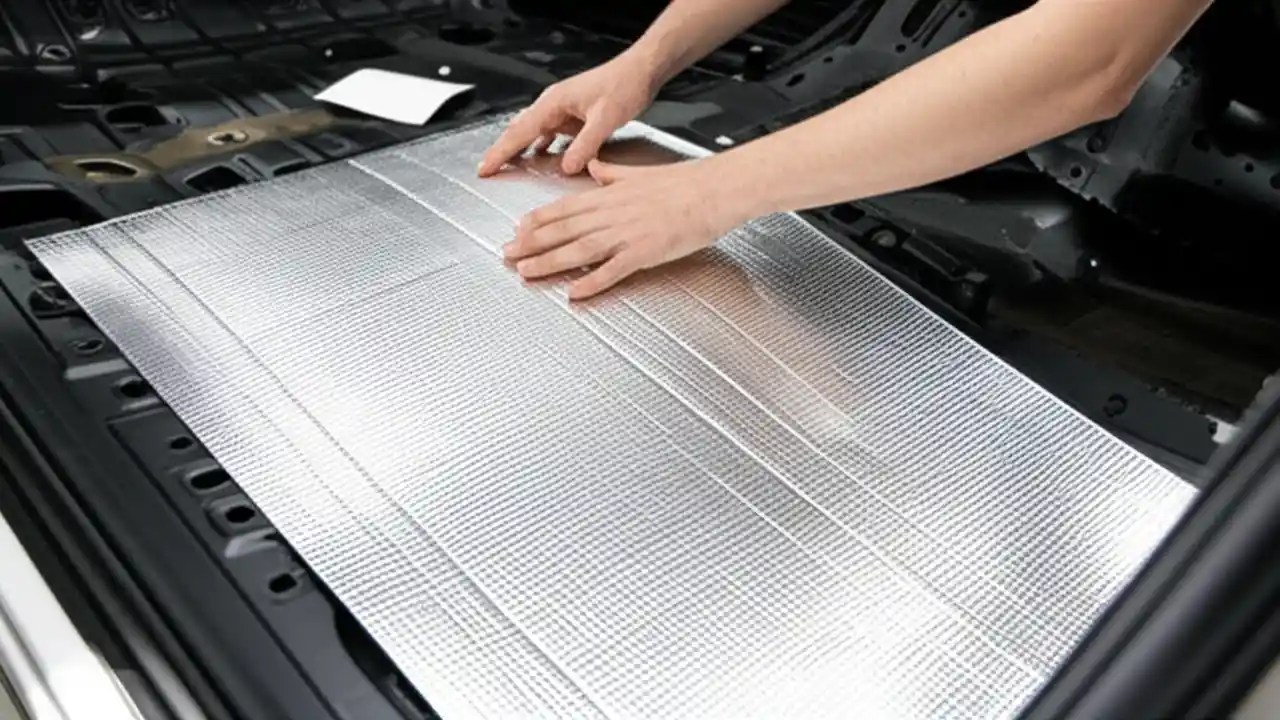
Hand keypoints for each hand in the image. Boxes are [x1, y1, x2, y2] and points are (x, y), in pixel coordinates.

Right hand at [477, 53, 660, 176]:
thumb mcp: (605, 119)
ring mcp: (563, 109)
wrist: (640, 70)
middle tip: (488, 170)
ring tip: (508, 166)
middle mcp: (553, 104)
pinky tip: (542, 156)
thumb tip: (567, 167)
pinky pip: (551, 132)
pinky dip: (542, 145)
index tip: (485, 168)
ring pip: (534, 131)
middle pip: (520, 130)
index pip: (519, 132)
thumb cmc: (624, 86)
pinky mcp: (574, 114)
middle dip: (503, 151)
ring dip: (520, 148)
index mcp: (553, 103)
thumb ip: (585, 145)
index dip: (501, 152)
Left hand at [503, 158, 748, 299]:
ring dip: (549, 262)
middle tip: (507, 254)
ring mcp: (627, 233)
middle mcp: (613, 213)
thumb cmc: (685, 183)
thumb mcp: (641, 173)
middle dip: (531, 242)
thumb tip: (596, 167)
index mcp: (611, 194)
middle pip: (564, 229)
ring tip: (526, 272)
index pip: (566, 207)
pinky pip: (613, 270)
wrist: (714, 189)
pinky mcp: (645, 252)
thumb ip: (614, 173)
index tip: (518, 228)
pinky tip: (574, 293)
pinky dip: (592, 282)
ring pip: (579, 249)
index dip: (539, 219)